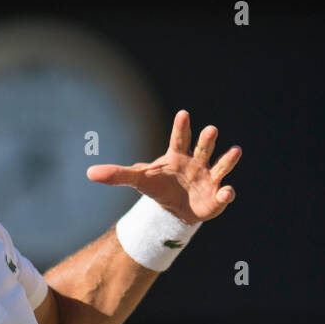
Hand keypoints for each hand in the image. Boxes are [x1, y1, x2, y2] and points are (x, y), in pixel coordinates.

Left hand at [86, 110, 240, 223]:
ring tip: (235, 151)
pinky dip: (227, 193)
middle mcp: (196, 162)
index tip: (183, 113)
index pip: (179, 138)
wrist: (175, 209)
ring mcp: (209, 178)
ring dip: (228, 159)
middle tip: (211, 129)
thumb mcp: (138, 180)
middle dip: (207, 139)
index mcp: (177, 155)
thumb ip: (116, 175)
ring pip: (221, 166)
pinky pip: (225, 193)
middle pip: (202, 147)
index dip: (181, 127)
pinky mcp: (217, 196)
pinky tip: (226, 192)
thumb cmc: (158, 187)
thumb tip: (89, 173)